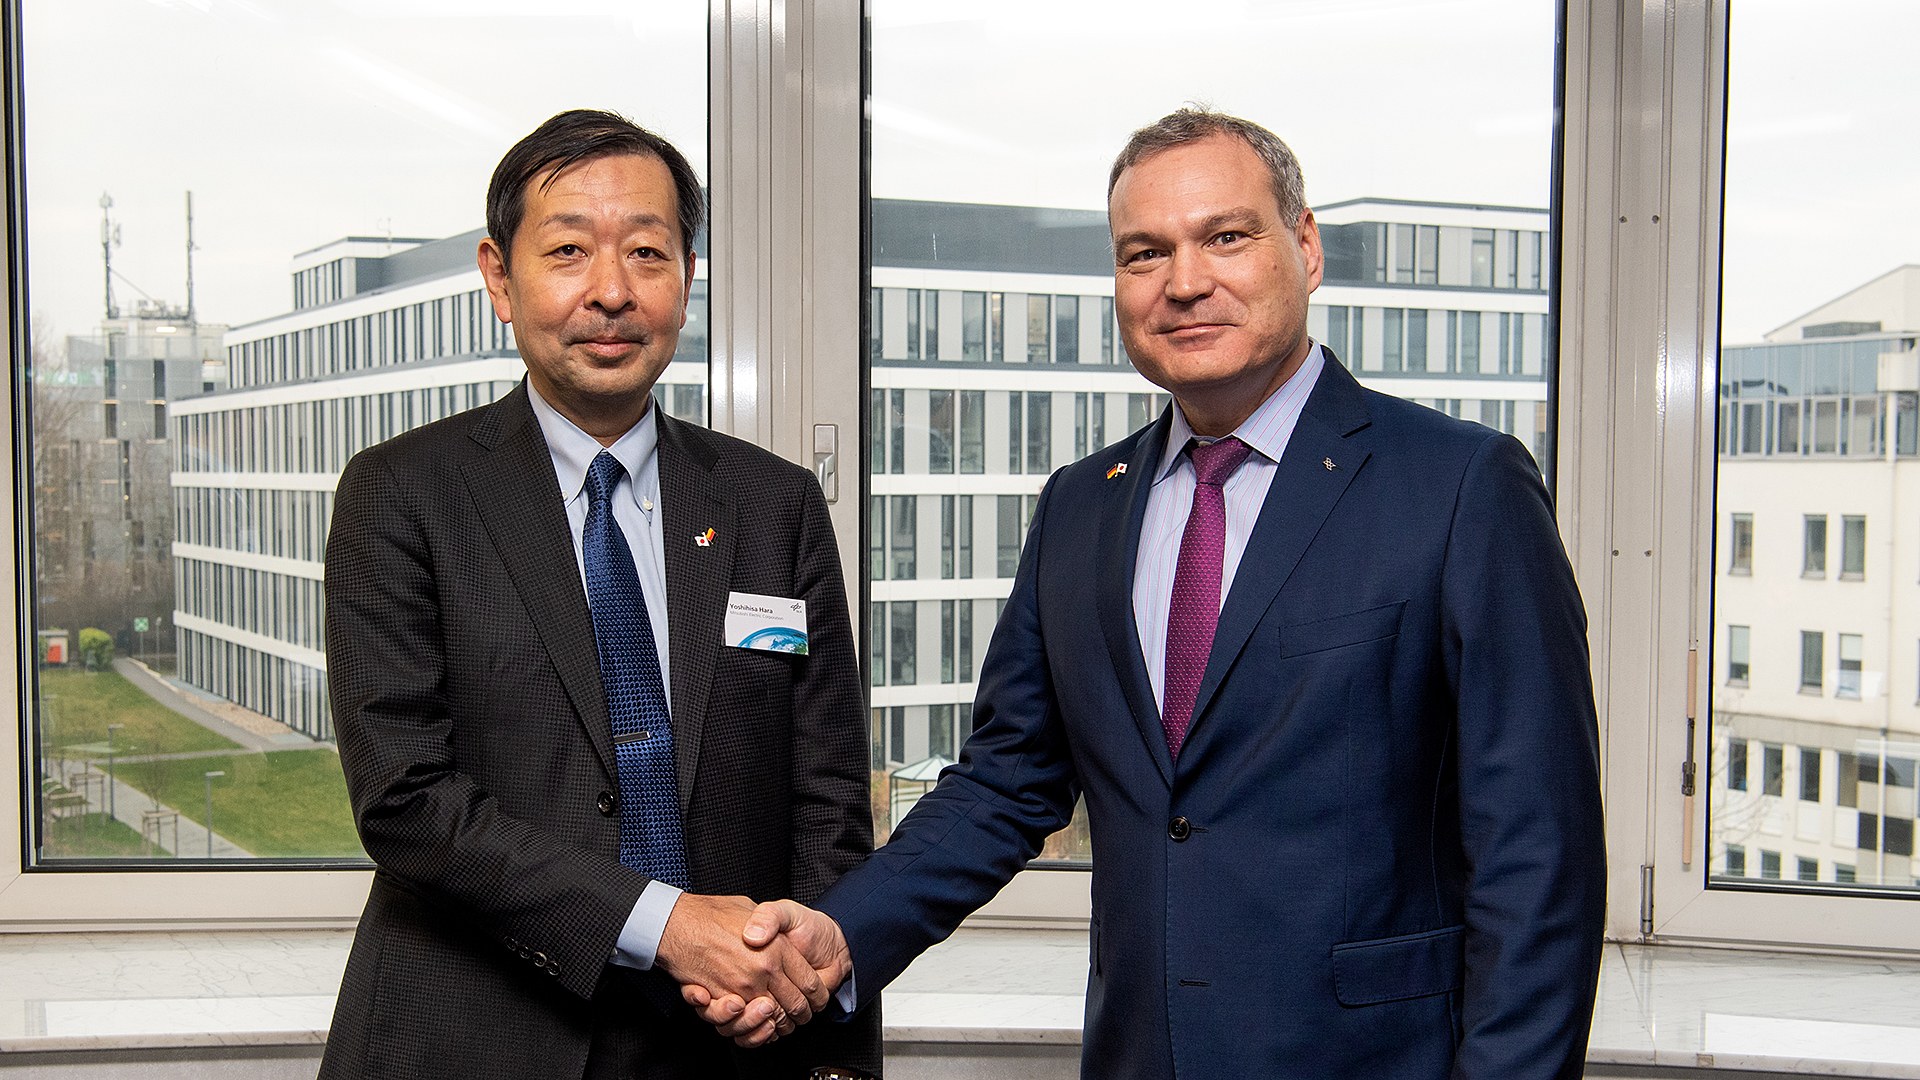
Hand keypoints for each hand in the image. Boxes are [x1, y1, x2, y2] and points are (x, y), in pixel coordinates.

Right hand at [655, 893, 826, 1044]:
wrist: (677, 923)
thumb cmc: (712, 913)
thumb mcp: (752, 906)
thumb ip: (772, 922)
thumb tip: (786, 933)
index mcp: (776, 948)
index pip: (809, 982)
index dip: (817, 994)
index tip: (816, 996)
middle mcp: (762, 971)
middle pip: (795, 1005)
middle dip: (801, 1013)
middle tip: (803, 1012)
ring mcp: (742, 988)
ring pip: (773, 1019)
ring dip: (780, 1024)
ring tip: (781, 1018)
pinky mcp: (722, 1001)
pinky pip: (747, 1024)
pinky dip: (756, 1030)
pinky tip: (760, 1023)